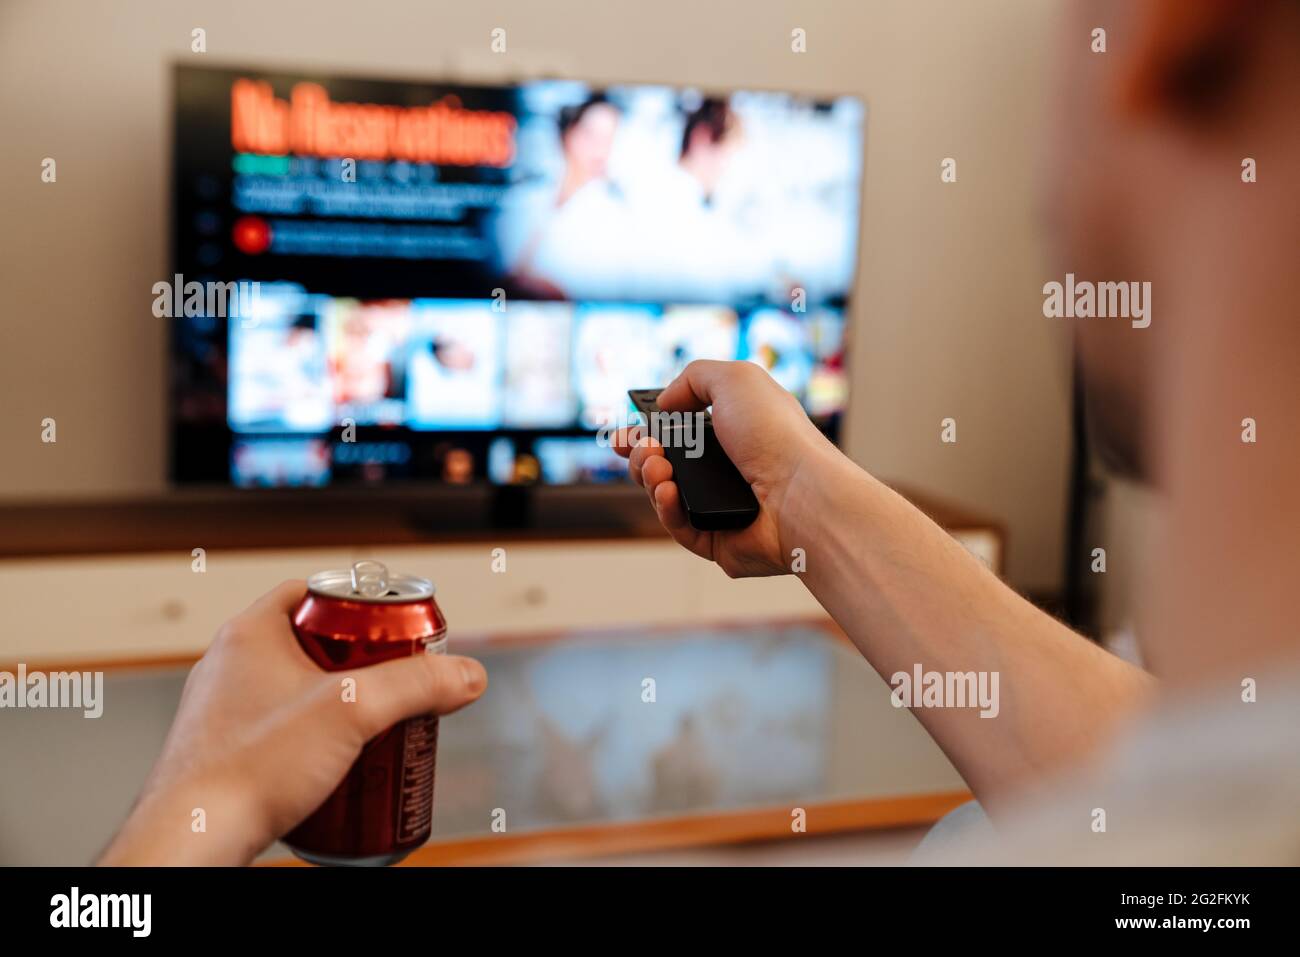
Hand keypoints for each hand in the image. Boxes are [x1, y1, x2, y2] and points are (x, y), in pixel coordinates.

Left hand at [99, 581, 486, 865]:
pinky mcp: (225, 752)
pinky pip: (279, 730)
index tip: (396, 623)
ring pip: (297, 690)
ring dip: (339, 705)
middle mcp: (230, 665)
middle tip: (397, 681)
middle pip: (314, 643)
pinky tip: (339, 765)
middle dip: (362, 663)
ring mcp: (223, 710)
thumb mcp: (352, 712)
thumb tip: (466, 673)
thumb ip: (416, 686)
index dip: (361, 603)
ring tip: (374, 727)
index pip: (314, 591)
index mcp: (251, 633)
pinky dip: (313, 739)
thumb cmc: (246, 769)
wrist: (194, 838)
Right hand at [614, 360, 834, 577]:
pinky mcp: (718, 542)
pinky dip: (667, 508)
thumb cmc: (777, 435)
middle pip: (662, 465)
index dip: (646, 434)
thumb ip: (694, 378)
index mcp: (734, 433)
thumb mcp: (735, 379)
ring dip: (650, 477)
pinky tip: (669, 493)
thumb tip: (667, 402)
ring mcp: (721, 508)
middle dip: (642, 455)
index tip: (623, 435)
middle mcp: (728, 471)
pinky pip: (678, 527)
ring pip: (663, 496)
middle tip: (646, 450)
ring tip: (660, 470)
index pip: (680, 434)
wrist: (800, 494)